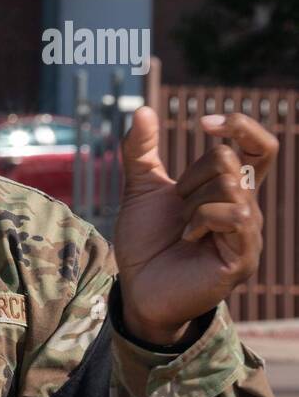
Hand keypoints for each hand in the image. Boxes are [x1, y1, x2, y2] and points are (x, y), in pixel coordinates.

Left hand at [114, 108, 276, 343]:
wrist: (137, 287)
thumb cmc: (146, 241)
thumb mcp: (140, 189)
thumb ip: (140, 151)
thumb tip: (143, 109)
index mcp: (228, 190)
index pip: (259, 147)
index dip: (241, 127)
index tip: (203, 124)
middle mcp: (246, 207)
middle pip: (229, 161)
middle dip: (189, 178)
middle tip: (176, 207)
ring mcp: (249, 233)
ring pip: (230, 186)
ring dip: (193, 202)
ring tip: (182, 227)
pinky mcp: (244, 257)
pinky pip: (235, 216)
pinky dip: (202, 219)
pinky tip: (187, 238)